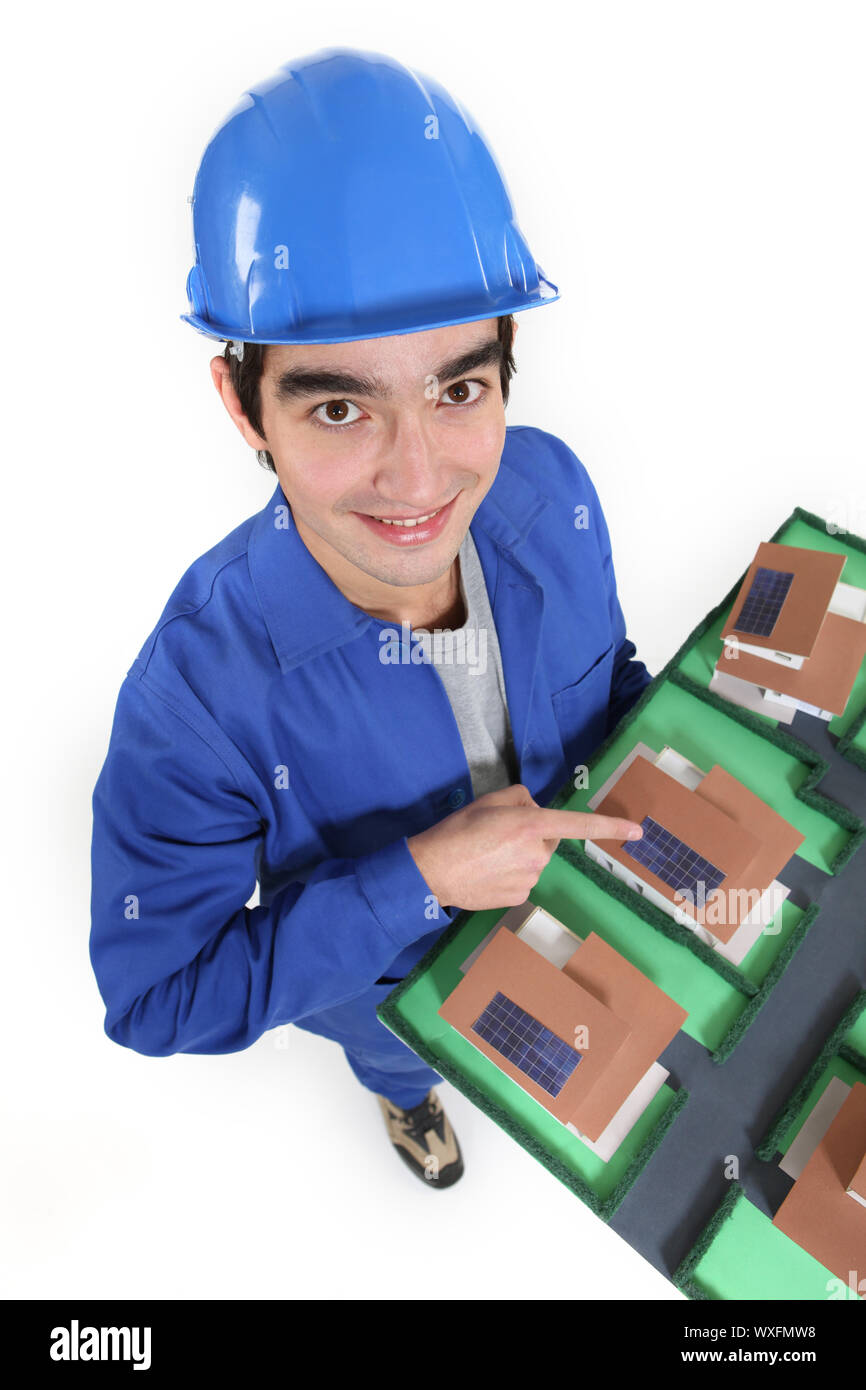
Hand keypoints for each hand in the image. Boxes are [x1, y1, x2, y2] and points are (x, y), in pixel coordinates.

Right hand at [407, 782, 642, 912]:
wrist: (432, 871)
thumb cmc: (458, 831)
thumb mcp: (489, 800)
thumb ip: (521, 797)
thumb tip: (534, 806)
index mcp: (531, 825)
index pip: (579, 825)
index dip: (610, 826)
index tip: (637, 831)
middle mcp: (537, 854)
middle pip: (547, 841)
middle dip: (531, 836)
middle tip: (497, 836)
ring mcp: (530, 879)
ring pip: (534, 862)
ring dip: (518, 856)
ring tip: (486, 855)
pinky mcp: (520, 898)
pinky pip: (523, 880)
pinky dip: (509, 875)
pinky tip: (487, 872)